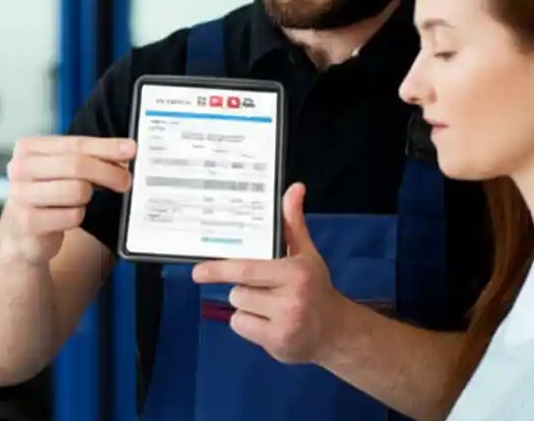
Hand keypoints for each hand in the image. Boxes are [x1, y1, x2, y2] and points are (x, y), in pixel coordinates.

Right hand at [0, 135, 134, 265]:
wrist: (21, 236)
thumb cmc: (46, 198)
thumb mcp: (63, 171)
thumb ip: (90, 158)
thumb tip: (125, 151)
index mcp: (28, 148)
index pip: (75, 143)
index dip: (106, 147)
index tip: (130, 150)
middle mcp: (20, 168)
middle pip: (78, 165)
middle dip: (108, 172)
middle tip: (125, 181)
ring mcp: (21, 195)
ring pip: (77, 190)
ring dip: (88, 198)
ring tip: (82, 200)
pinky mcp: (28, 222)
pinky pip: (72, 216)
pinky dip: (77, 217)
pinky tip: (68, 216)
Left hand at [192, 183, 343, 364]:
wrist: (335, 332)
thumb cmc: (314, 288)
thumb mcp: (305, 254)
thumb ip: (292, 223)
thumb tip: (294, 188)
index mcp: (295, 273)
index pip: (247, 269)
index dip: (220, 269)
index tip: (198, 272)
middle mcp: (291, 299)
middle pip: (238, 290)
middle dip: (243, 287)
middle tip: (262, 289)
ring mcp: (284, 324)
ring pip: (238, 307)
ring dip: (247, 305)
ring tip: (270, 305)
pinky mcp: (277, 343)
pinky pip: (241, 326)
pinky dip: (249, 324)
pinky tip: (269, 322)